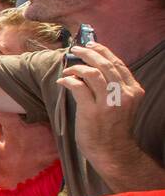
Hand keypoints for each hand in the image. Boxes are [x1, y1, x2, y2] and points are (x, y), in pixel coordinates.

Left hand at [58, 41, 146, 168]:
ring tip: (68, 69)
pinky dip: (68, 80)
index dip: (103, 52)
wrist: (111, 150)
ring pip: (92, 73)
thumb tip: (93, 66)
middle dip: (88, 53)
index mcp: (133, 90)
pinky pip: (78, 87)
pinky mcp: (92, 111)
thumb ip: (114, 86)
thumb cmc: (113, 127)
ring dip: (76, 67)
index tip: (91, 45)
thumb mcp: (121, 103)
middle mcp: (123, 94)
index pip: (118, 64)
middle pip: (105, 65)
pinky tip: (63, 81)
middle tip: (76, 50)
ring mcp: (108, 103)